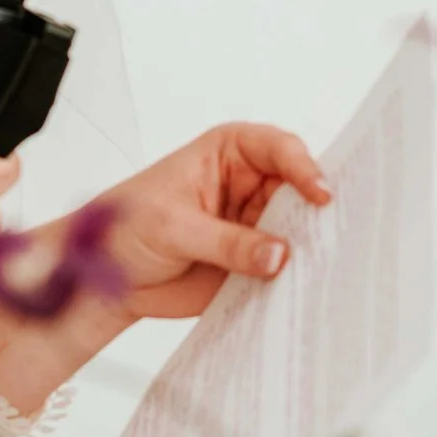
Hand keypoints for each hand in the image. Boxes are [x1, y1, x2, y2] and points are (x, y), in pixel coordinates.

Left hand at [88, 122, 330, 320]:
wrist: (104, 278)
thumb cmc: (125, 227)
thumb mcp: (174, 227)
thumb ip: (228, 242)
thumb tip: (278, 256)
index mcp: (230, 153)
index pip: (279, 149)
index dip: (304, 168)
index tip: (319, 195)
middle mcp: (249, 185)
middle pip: (300, 191)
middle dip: (317, 212)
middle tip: (333, 234)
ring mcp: (254, 225)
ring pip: (298, 231)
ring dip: (310, 248)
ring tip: (324, 265)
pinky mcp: (253, 262)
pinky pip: (284, 269)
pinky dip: (296, 278)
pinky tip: (305, 287)